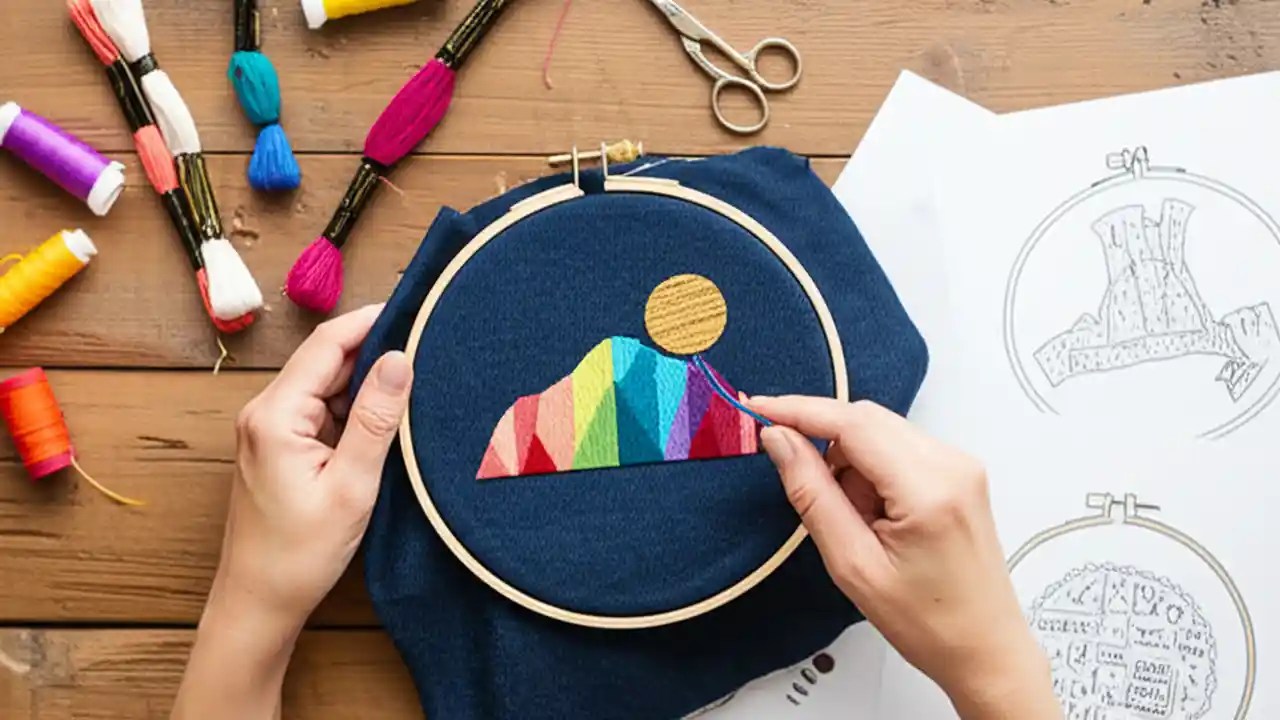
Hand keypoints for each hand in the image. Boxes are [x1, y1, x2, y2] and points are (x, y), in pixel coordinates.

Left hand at [172, 305, 411, 719]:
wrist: (259, 602)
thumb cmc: (301, 554)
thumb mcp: (352, 485)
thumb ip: (378, 418)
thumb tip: (400, 358)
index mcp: (275, 415)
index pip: (328, 344)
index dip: (372, 320)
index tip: (416, 308)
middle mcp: (263, 412)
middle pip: (325, 360)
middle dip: (374, 349)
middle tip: (427, 343)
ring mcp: (267, 429)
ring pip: (325, 385)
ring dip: (366, 381)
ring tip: (417, 378)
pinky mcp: (277, 447)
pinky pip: (320, 410)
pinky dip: (353, 408)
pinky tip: (386, 416)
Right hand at [748, 396, 1059, 719]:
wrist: (984, 648)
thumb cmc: (927, 621)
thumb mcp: (852, 564)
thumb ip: (812, 493)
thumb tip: (780, 441)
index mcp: (928, 489)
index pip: (852, 422)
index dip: (798, 410)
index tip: (758, 409)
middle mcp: (952, 464)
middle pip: (866, 418)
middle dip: (823, 441)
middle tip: (797, 478)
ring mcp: (960, 465)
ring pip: (879, 431)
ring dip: (849, 461)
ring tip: (853, 520)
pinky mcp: (958, 472)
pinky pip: (897, 447)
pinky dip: (870, 470)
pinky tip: (871, 513)